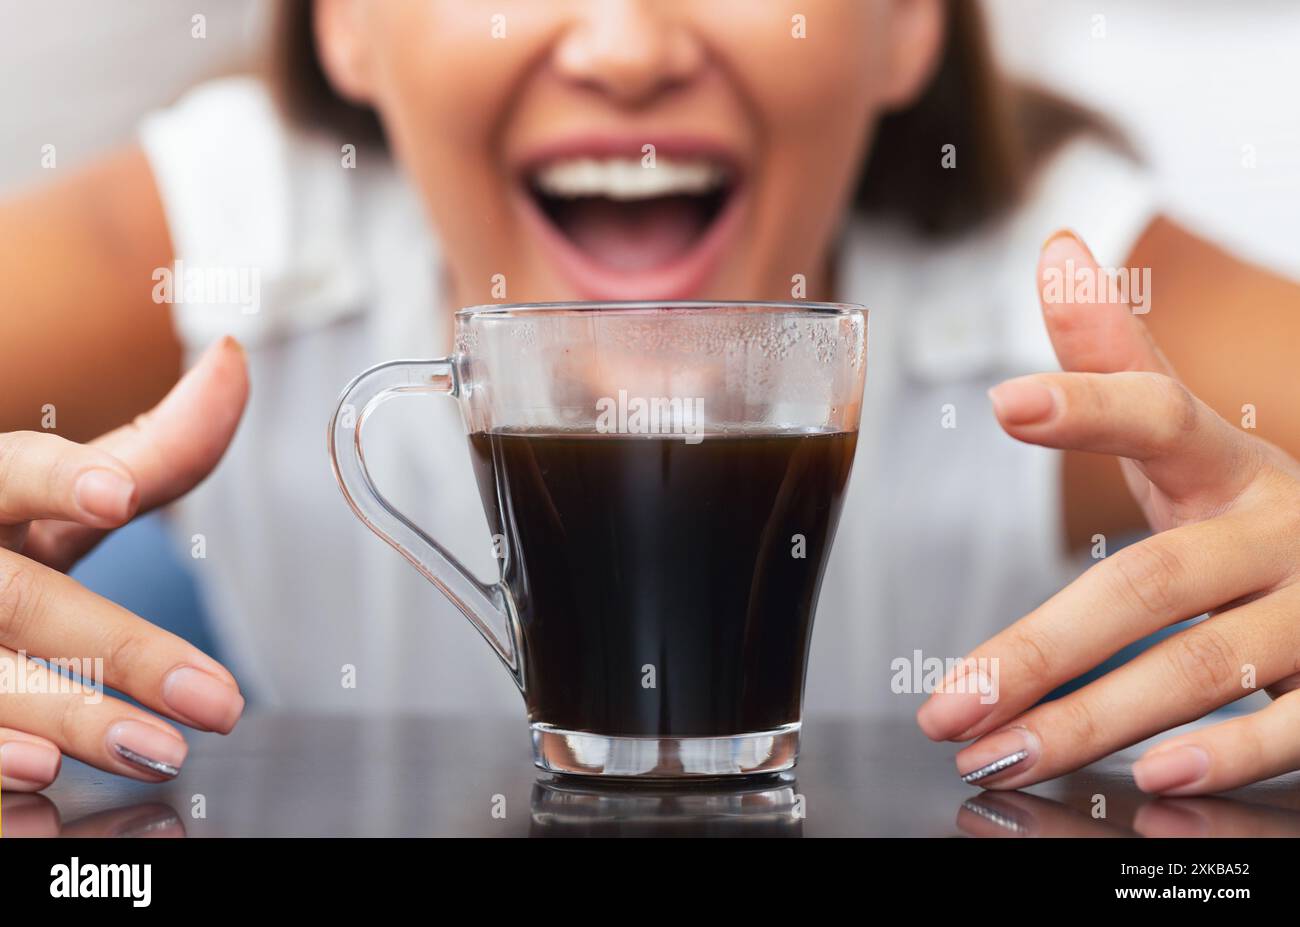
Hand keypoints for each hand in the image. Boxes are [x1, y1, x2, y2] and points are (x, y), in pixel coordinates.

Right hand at [0, 337, 247, 790]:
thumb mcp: (58, 494)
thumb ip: (153, 449)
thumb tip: (236, 362)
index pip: (8, 471)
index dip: (56, 477)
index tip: (115, 493)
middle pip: (18, 599)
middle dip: (120, 649)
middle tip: (217, 699)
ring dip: (69, 717)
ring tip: (158, 749)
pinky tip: (39, 774)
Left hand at [916, 231, 1299, 794]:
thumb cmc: (1249, 508)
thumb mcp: (1192, 436)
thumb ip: (1116, 362)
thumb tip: (1056, 251)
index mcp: (1226, 463)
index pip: (1158, 414)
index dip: (1088, 403)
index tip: (1004, 401)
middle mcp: (1277, 530)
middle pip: (1152, 584)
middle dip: (1041, 649)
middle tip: (949, 703)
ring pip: (1208, 666)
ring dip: (1096, 720)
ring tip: (999, 754)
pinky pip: (1298, 725)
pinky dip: (1231, 753)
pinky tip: (1153, 779)